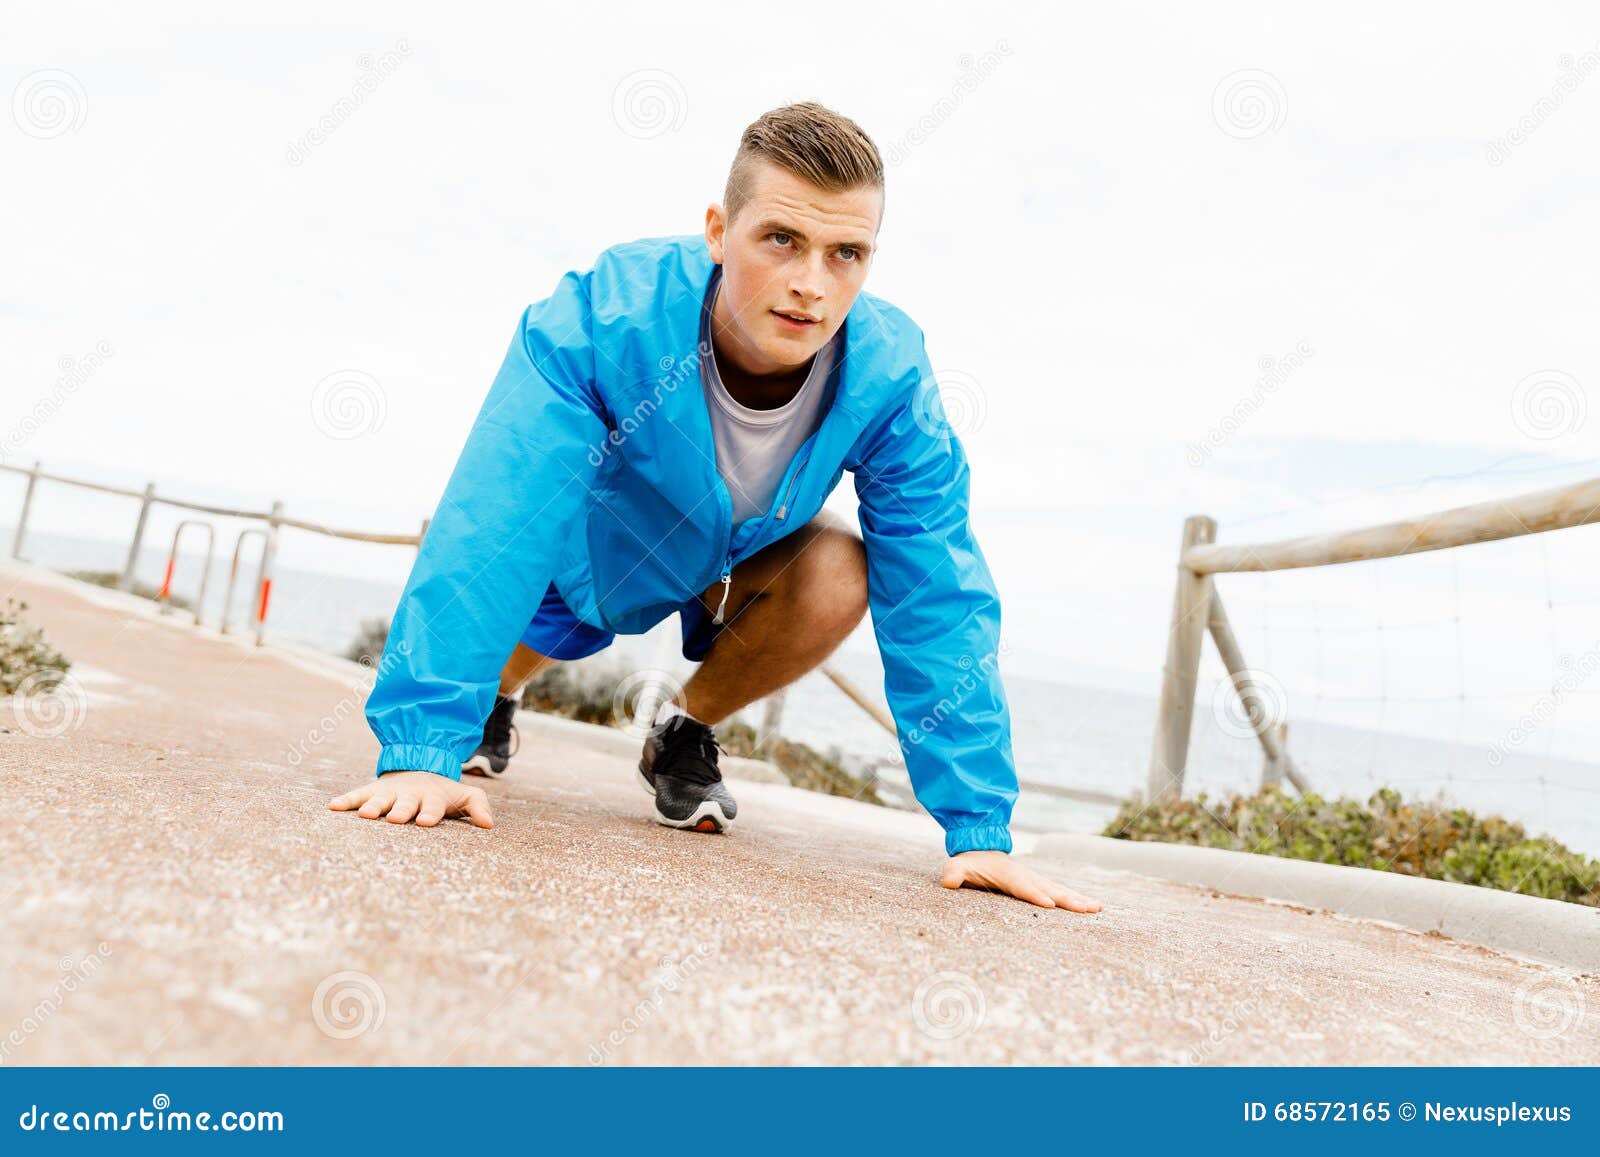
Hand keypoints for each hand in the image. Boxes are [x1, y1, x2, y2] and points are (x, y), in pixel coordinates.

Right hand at [328, 771, 493, 828]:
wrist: (419, 766)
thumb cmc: (442, 792)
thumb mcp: (463, 796)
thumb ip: (477, 806)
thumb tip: (489, 825)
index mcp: (431, 798)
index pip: (432, 807)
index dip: (429, 814)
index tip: (425, 822)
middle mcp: (409, 794)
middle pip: (404, 804)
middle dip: (399, 810)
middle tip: (393, 819)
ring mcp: (389, 792)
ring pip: (379, 799)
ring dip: (372, 806)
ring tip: (365, 815)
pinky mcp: (372, 791)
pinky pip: (357, 795)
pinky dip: (345, 800)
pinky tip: (332, 806)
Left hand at [941, 850, 1100, 911]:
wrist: (980, 847)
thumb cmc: (968, 862)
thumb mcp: (956, 866)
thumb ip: (952, 873)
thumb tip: (948, 881)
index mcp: (1008, 874)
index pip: (1022, 887)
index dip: (1034, 895)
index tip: (1050, 905)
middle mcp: (1026, 876)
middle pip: (1049, 889)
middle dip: (1068, 899)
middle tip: (1088, 909)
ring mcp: (1035, 879)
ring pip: (1060, 890)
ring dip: (1078, 900)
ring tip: (1098, 908)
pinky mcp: (1040, 884)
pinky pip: (1060, 892)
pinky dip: (1076, 899)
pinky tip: (1091, 907)